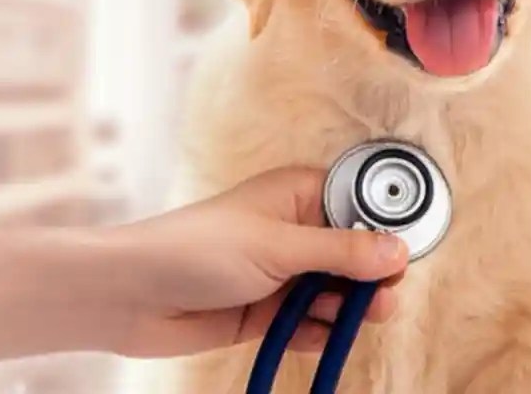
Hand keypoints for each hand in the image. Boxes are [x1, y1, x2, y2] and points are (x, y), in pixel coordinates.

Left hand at [112, 167, 408, 356]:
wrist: (127, 297)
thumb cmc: (195, 250)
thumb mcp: (278, 246)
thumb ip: (342, 252)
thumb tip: (399, 251)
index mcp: (301, 195)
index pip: (361, 205)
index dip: (385, 228)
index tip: (403, 254)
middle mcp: (297, 231)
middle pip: (356, 253)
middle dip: (371, 276)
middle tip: (382, 297)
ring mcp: (283, 272)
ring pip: (336, 290)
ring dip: (348, 306)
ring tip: (358, 318)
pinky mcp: (269, 310)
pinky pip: (311, 322)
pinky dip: (320, 331)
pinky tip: (321, 335)